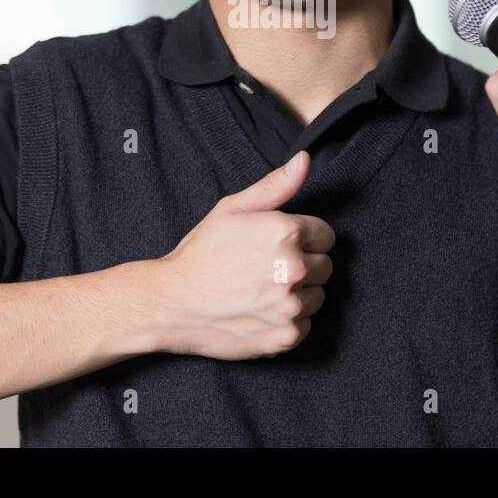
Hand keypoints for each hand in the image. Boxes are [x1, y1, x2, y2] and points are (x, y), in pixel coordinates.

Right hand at [152, 151, 333, 359]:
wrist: (172, 304)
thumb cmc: (200, 253)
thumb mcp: (232, 208)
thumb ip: (275, 186)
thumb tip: (304, 160)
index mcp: (285, 232)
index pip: (326, 235)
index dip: (303, 238)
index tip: (278, 246)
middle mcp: (294, 269)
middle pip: (325, 266)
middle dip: (303, 265)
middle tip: (267, 269)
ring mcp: (290, 306)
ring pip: (317, 297)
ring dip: (298, 294)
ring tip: (262, 290)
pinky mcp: (285, 337)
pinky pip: (305, 325)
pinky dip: (288, 321)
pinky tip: (260, 312)